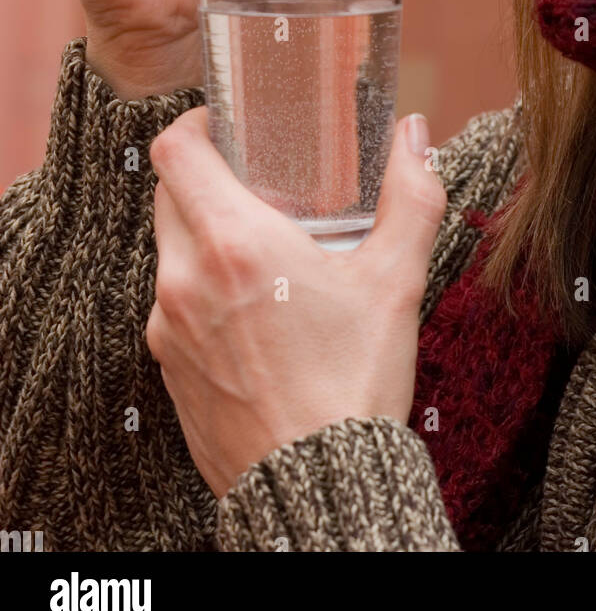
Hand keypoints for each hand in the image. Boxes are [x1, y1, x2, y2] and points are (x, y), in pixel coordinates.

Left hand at [145, 108, 445, 499]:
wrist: (317, 486)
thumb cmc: (354, 384)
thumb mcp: (396, 281)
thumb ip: (410, 197)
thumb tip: (414, 138)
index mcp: (234, 244)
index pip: (176, 151)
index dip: (194, 124)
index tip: (223, 125)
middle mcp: (185, 279)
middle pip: (169, 195)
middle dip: (207, 179)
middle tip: (257, 184)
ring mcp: (167, 327)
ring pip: (169, 251)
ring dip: (204, 237)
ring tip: (263, 254)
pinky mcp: (166, 367)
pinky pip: (170, 304)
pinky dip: (200, 290)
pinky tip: (253, 312)